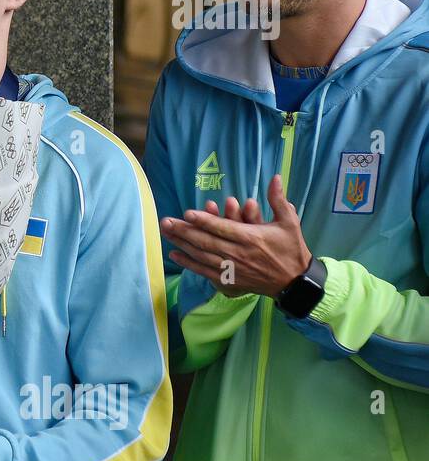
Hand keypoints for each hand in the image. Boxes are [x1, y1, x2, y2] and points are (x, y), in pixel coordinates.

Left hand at [160, 174, 311, 297]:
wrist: (295, 282)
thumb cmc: (291, 248)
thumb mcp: (289, 221)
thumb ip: (278, 200)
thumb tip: (274, 177)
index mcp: (251, 238)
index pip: (223, 228)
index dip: (205, 220)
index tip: (187, 213)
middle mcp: (239, 254)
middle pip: (206, 241)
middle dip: (184, 231)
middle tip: (165, 222)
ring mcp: (232, 268)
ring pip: (202, 255)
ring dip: (182, 244)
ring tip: (166, 234)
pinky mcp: (229, 280)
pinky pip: (204, 271)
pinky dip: (188, 263)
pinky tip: (174, 254)